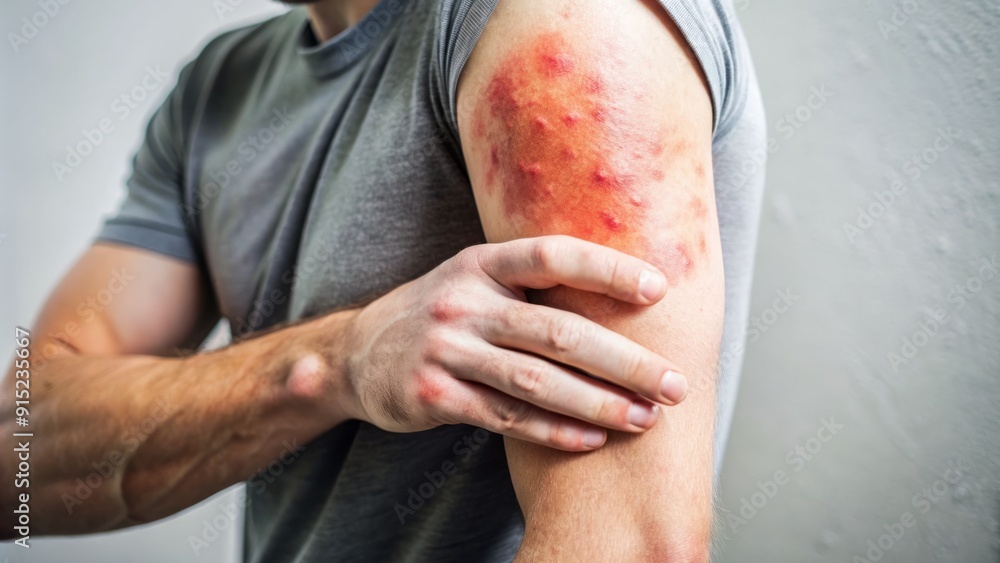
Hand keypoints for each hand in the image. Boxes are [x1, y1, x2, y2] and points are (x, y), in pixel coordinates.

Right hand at [340, 236, 688, 450]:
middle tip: (673, 384)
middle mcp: (463, 301)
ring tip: (645, 418)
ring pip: (535, 380)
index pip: (551, 256)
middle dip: (623, 360)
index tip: (659, 289)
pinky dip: (553, 430)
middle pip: (556, 331)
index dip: (605, 269)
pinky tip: (591, 439)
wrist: (357, 353)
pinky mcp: (433, 396)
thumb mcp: (475, 279)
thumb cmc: (442, 312)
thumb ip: (531, 283)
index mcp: (481, 263)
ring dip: (597, 402)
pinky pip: (505, 417)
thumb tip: (622, 289)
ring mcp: (445, 349)